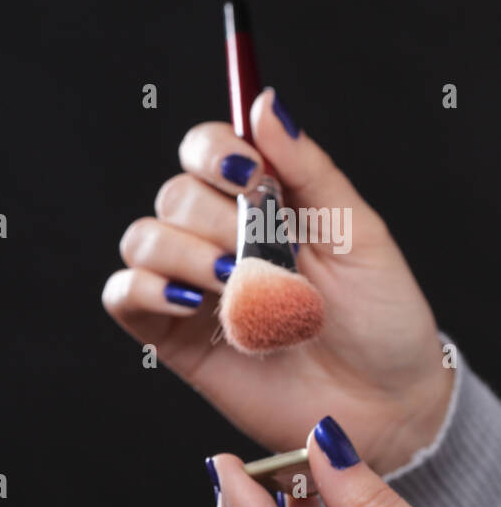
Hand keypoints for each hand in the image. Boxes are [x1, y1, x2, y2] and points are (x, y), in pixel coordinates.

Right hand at [103, 87, 453, 474]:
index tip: (250, 178)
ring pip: (142, 239)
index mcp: (259, 202)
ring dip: (186, 255)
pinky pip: (124, 296)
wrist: (382, 404)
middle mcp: (216, 238)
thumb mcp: (357, 230)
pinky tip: (196, 302)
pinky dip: (148, 290)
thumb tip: (264, 103)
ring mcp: (190, 285)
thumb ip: (306, 167)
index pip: (203, 149)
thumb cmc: (380, 319)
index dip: (213, 151)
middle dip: (217, 220)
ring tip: (238, 284)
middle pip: (172, 195)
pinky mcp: (171, 335)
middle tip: (264, 254)